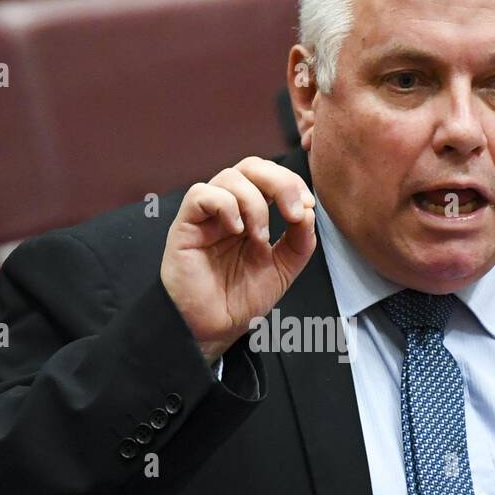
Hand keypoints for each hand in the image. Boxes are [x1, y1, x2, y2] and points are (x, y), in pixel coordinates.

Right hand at [160, 157, 316, 362]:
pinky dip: (225, 205)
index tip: (307, 208)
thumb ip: (299, 241)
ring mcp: (206, 216)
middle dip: (280, 182)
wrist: (214, 329)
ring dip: (254, 203)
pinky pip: (200, 194)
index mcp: (251, 213)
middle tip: (293, 213)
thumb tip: (308, 211)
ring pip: (229, 176)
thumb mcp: (283, 269)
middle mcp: (228, 208)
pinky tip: (236, 230)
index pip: (270, 176)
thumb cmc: (241, 299)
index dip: (291, 183)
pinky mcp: (185, 226)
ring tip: (260, 237)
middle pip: (251, 166)